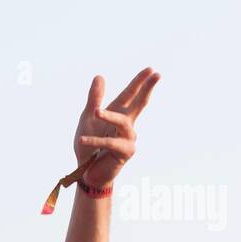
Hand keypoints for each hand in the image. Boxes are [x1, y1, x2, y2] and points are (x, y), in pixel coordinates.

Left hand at [74, 68, 159, 188]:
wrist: (85, 172)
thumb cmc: (88, 146)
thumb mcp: (87, 119)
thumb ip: (94, 99)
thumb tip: (100, 76)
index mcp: (117, 114)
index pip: (130, 95)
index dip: (139, 82)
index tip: (150, 69)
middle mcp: (126, 124)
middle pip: (139, 104)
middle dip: (147, 89)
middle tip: (157, 75)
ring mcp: (128, 138)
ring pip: (122, 122)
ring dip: (108, 117)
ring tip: (96, 112)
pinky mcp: (126, 152)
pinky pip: (110, 143)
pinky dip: (96, 140)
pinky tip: (83, 139)